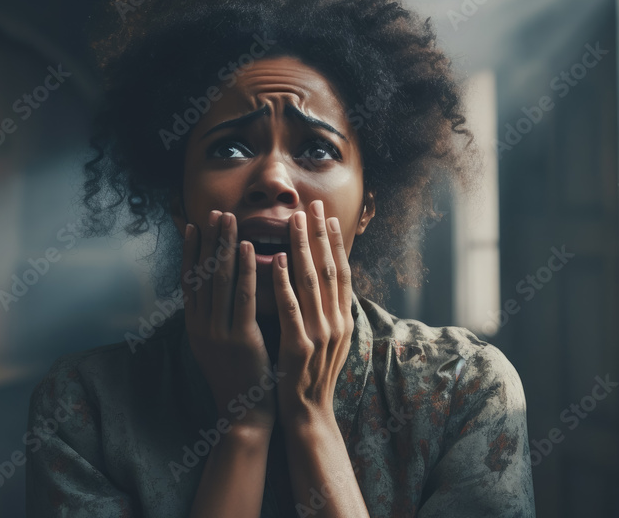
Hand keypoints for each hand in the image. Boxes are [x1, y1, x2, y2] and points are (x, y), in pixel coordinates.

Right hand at [182, 210, 275, 430]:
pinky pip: (241, 297)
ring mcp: (218, 332)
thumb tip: (217, 289)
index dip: (191, 251)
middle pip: (203, 274)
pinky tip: (247, 248)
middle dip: (209, 240)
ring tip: (230, 219)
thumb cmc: (238, 376)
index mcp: (194, 326)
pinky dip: (244, 270)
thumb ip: (216, 317)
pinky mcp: (240, 338)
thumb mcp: (217, 344)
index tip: (194, 224)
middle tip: (215, 211)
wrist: (244, 415)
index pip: (190, 280)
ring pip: (220, 280)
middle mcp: (201, 325)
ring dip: (224, 246)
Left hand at [272, 199, 354, 426]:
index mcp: (343, 319)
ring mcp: (319, 334)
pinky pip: (291, 307)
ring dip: (302, 248)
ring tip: (294, 222)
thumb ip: (327, 311)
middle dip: (320, 234)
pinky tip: (275, 260)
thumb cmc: (311, 375)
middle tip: (312, 204)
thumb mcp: (329, 340)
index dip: (333, 241)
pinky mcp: (299, 346)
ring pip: (311, 281)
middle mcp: (336, 322)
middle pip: (329, 268)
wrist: (308, 414)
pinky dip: (284, 282)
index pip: (341, 271)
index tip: (325, 214)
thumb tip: (324, 281)